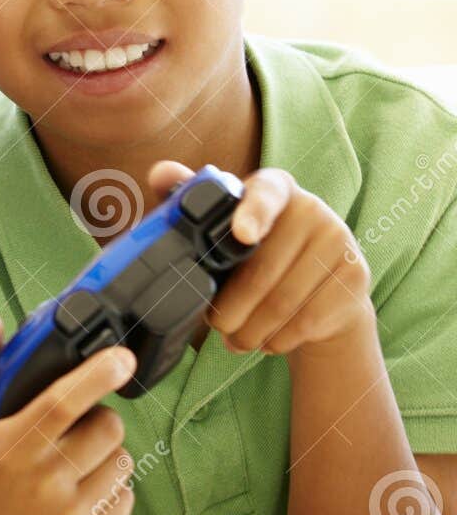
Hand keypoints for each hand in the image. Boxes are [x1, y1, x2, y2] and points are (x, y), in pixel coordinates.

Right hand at [0, 313, 136, 514]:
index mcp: (11, 449)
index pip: (64, 401)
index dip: (98, 374)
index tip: (123, 357)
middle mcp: (45, 483)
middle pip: (108, 429)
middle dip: (98, 418)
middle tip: (75, 426)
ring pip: (122, 462)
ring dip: (105, 455)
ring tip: (72, 463)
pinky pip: (125, 498)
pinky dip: (109, 490)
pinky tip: (76, 494)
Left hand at [147, 161, 373, 361]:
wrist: (322, 287)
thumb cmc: (256, 251)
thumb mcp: (222, 224)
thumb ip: (188, 198)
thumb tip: (159, 173)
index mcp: (276, 187)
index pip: (266, 193)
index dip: (253, 213)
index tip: (241, 235)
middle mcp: (314, 209)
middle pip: (263, 269)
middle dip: (231, 307)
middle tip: (214, 324)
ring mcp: (341, 243)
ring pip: (283, 303)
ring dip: (250, 330)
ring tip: (234, 338)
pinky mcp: (356, 279)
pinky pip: (307, 322)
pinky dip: (277, 339)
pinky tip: (265, 341)